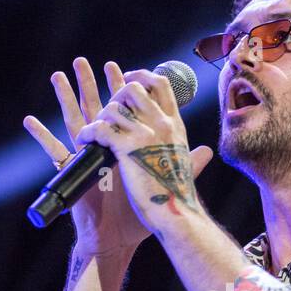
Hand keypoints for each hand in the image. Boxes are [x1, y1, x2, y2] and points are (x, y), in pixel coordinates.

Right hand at [23, 57, 212, 256]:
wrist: (120, 237)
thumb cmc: (140, 211)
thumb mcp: (164, 181)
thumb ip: (184, 163)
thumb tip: (207, 150)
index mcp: (124, 146)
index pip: (122, 110)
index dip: (121, 89)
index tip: (121, 69)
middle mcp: (104, 148)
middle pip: (95, 108)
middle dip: (90, 84)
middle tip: (83, 61)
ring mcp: (86, 157)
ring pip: (74, 121)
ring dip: (65, 98)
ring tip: (57, 75)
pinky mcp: (74, 172)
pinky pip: (54, 151)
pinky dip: (41, 136)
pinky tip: (29, 121)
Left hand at [72, 65, 210, 237]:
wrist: (175, 215)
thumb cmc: (179, 197)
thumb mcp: (189, 168)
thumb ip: (194, 156)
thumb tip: (205, 152)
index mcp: (175, 126)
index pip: (160, 84)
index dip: (140, 76)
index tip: (126, 78)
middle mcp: (162, 124)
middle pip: (134, 88)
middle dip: (114, 94)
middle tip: (106, 111)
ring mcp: (145, 135)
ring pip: (113, 107)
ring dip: (99, 118)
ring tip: (93, 133)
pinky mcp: (127, 149)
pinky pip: (101, 128)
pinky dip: (89, 133)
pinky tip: (85, 141)